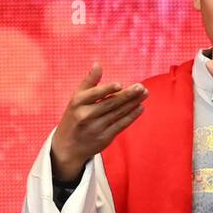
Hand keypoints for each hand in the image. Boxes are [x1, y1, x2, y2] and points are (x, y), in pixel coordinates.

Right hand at [50, 63, 147, 181]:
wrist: (67, 147)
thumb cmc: (73, 118)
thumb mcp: (75, 99)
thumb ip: (88, 82)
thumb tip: (98, 64)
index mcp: (78, 103)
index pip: (94, 94)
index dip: (107, 89)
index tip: (120, 84)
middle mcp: (86, 116)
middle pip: (110, 104)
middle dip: (127, 95)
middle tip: (141, 87)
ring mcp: (96, 128)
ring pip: (117, 114)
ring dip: (133, 103)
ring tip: (145, 94)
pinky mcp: (104, 138)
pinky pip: (120, 125)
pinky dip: (131, 117)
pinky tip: (140, 107)